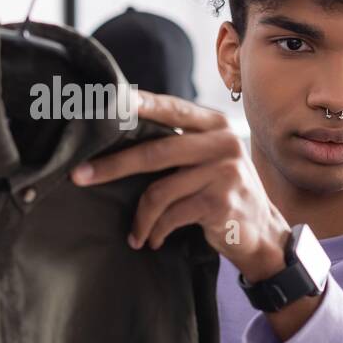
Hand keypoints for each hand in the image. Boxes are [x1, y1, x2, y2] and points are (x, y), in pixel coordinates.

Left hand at [69, 89, 291, 283]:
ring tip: (135, 233)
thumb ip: (178, 143)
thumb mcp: (207, 158)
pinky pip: (171, 215)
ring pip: (160, 191)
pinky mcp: (221, 202)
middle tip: (80, 175)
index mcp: (214, 124)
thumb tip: (119, 132)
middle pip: (155, 151)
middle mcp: (222, 142)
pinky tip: (153, 240)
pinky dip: (156, 231)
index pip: (170, 109)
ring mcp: (224, 172)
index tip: (107, 103)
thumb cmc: (222, 191)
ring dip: (140, 218)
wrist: (261, 231)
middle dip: (112, 166)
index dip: (139, 105)